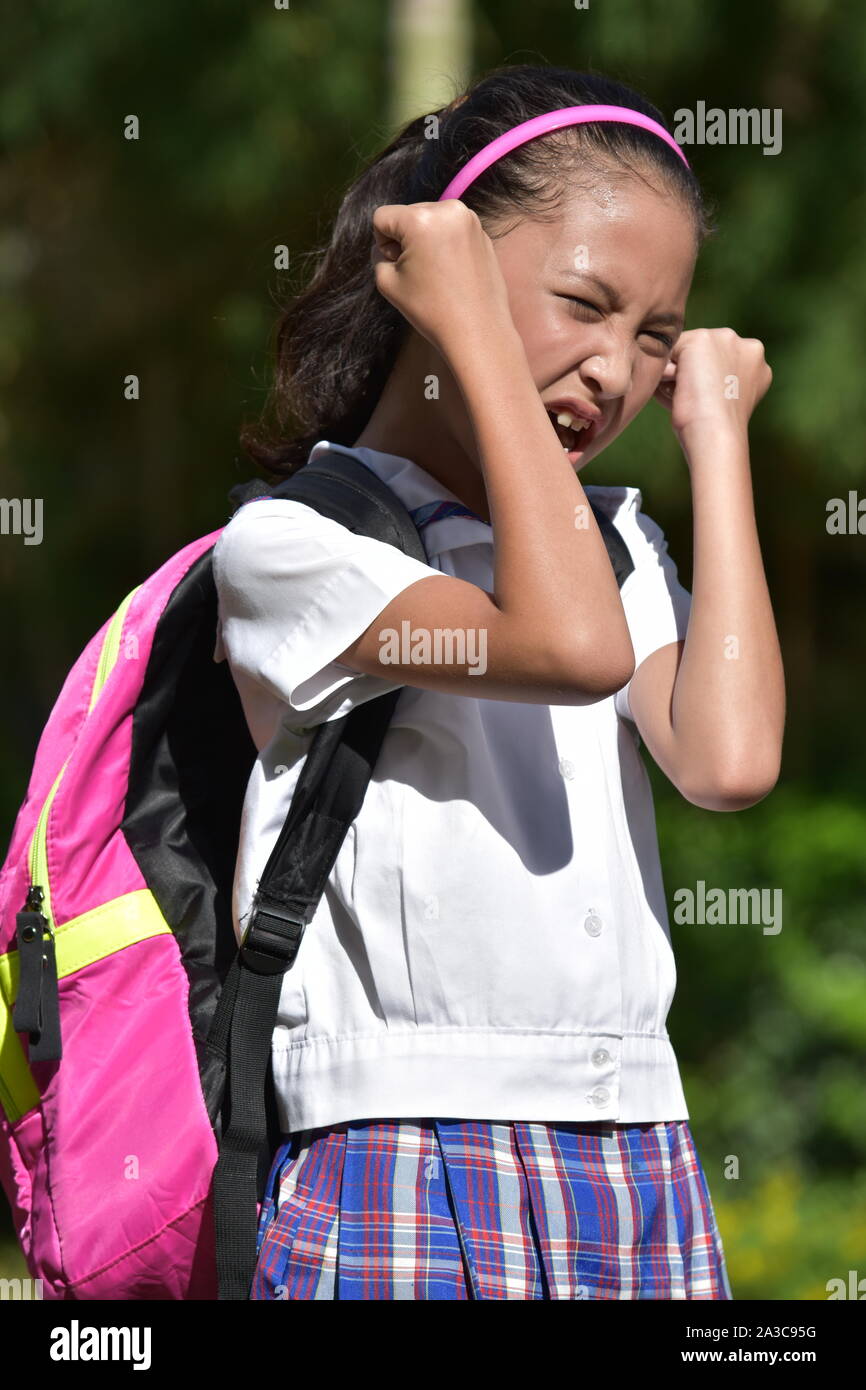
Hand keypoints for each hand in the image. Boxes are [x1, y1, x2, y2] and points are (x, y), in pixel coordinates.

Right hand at [371, 200, 515, 360]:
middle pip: (408, 214)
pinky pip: (450, 229)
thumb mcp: (388, 283)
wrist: (477, 331)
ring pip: (430, 219)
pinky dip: (444, 244)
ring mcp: (470, 219)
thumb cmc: (430, 310)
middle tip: (417, 272)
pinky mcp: (482, 232)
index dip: (382, 243)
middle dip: (405, 238)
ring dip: (424, 239)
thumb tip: (389, 246)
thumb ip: (379, 256)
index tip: (398, 267)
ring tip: (434, 272)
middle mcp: (448, 209)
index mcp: (421, 219)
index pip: (382, 217)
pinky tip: (450, 272)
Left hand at [653, 327, 771, 445]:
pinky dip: (666, 371)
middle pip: (705, 353)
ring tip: (686, 397)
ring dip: (680, 372)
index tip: (706, 404)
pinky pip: (670, 351)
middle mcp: (749, 345)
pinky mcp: (701, 339)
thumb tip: (680, 375)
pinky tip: (677, 388)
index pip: (719, 362)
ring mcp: (726, 338)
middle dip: (693, 373)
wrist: (716, 433)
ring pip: (687, 351)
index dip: (704, 383)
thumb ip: (715, 382)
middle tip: (696, 402)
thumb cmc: (715, 429)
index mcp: (757, 364)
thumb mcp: (724, 401)